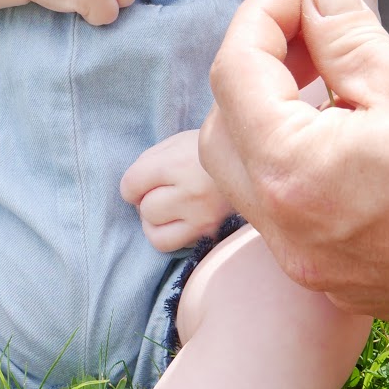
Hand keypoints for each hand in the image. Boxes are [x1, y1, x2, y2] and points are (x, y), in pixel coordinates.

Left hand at [121, 129, 232, 252]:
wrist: (258, 163)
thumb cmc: (210, 150)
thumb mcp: (178, 143)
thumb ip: (149, 163)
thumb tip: (130, 191)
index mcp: (180, 164)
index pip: (131, 184)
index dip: (131, 184)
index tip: (143, 179)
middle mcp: (193, 194)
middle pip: (145, 210)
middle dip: (147, 200)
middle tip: (162, 191)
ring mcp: (205, 219)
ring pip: (155, 235)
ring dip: (156, 222)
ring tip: (169, 208)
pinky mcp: (212, 234)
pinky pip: (174, 246)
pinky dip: (171, 233)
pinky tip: (181, 218)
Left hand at [199, 0, 388, 327]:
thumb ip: (345, 37)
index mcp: (296, 177)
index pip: (234, 77)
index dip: (260, 18)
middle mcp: (290, 236)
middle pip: (224, 134)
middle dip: (254, 73)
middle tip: (307, 35)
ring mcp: (316, 271)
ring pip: (254, 182)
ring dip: (274, 124)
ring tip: (334, 84)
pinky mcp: (346, 286)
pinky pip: (293, 219)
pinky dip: (302, 171)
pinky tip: (353, 139)